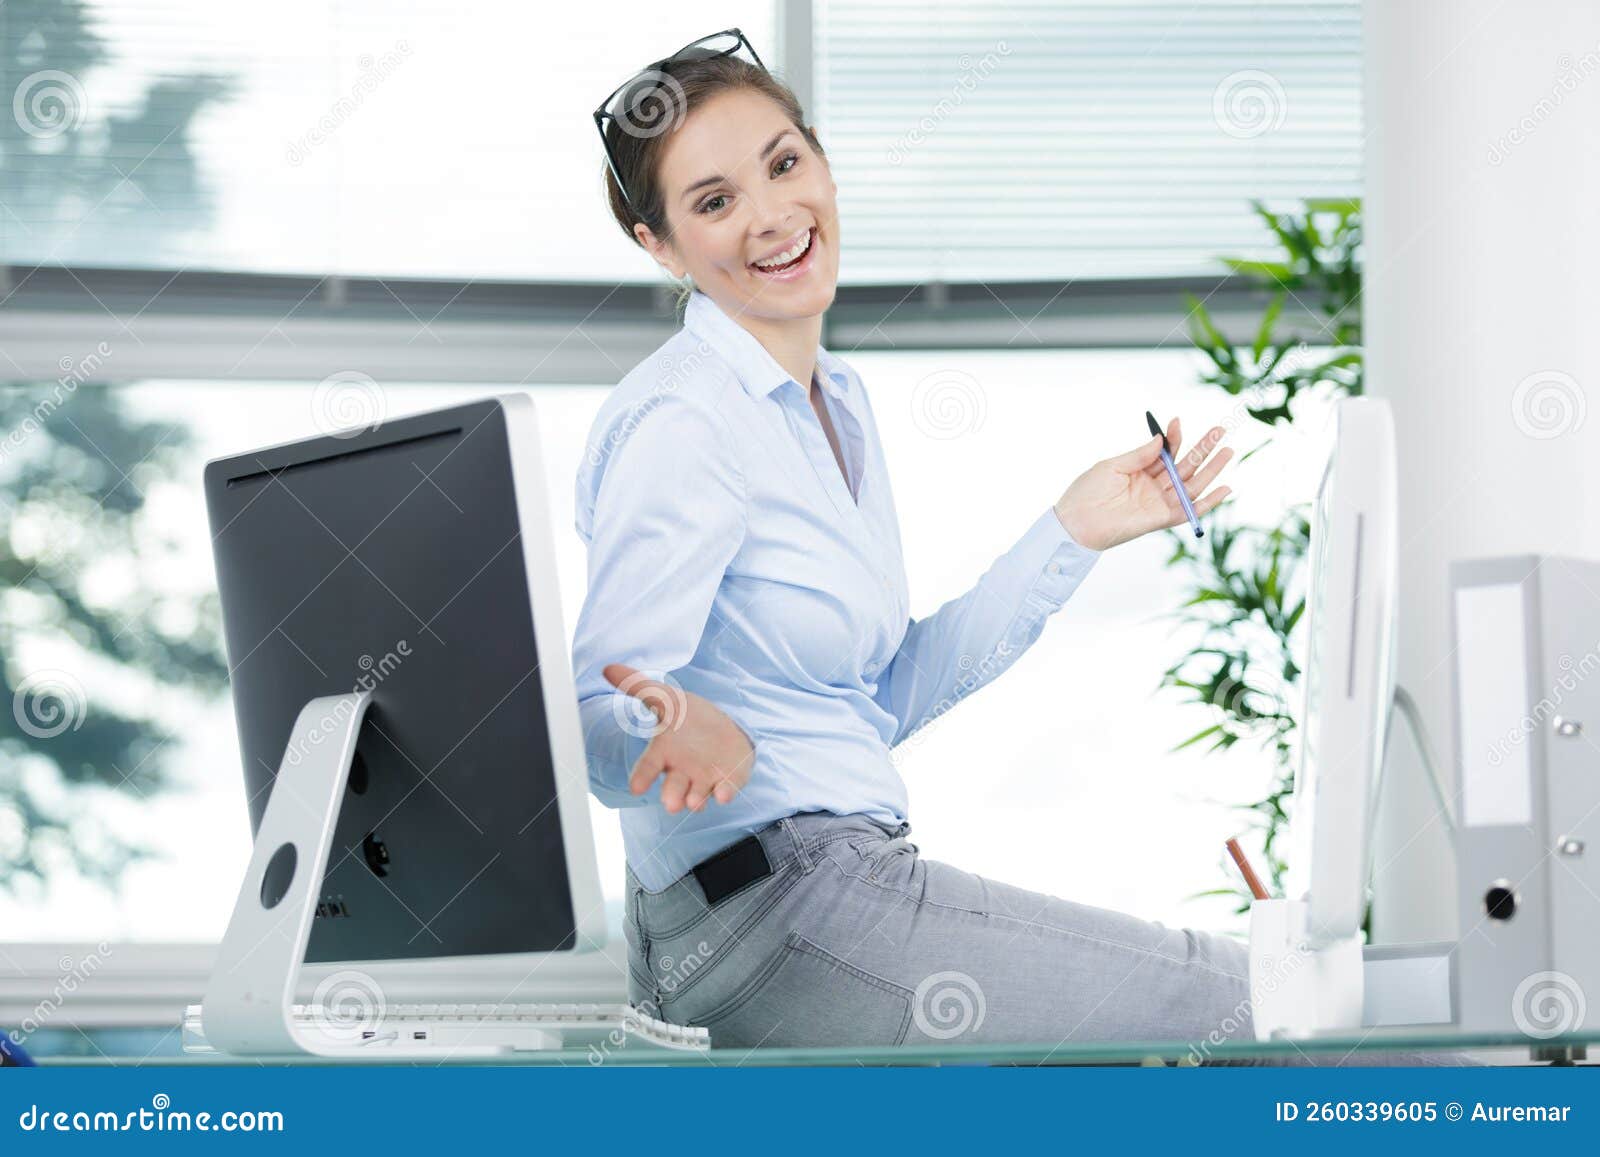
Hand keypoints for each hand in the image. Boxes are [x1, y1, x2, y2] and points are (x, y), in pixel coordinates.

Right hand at [603, 663, 754, 813]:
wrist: (723, 727)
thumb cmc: (688, 719)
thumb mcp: (665, 698)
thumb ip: (637, 685)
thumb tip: (607, 667)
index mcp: (664, 753)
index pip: (648, 767)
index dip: (642, 777)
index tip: (636, 788)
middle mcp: (682, 771)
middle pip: (673, 787)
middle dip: (671, 796)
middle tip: (669, 804)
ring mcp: (706, 778)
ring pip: (697, 794)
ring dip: (695, 799)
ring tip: (693, 803)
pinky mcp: (728, 780)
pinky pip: (726, 789)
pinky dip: (725, 793)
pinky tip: (724, 795)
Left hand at [1053, 416, 1232, 550]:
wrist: (1075, 522)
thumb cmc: (1086, 493)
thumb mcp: (1112, 467)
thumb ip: (1139, 455)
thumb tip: (1162, 440)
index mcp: (1139, 471)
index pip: (1166, 453)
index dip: (1174, 438)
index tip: (1177, 422)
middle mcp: (1152, 486)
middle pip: (1184, 466)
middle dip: (1203, 448)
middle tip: (1220, 430)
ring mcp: (1158, 502)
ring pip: (1191, 484)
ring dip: (1211, 469)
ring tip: (1227, 450)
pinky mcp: (1160, 519)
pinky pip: (1188, 511)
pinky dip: (1208, 502)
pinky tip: (1225, 488)